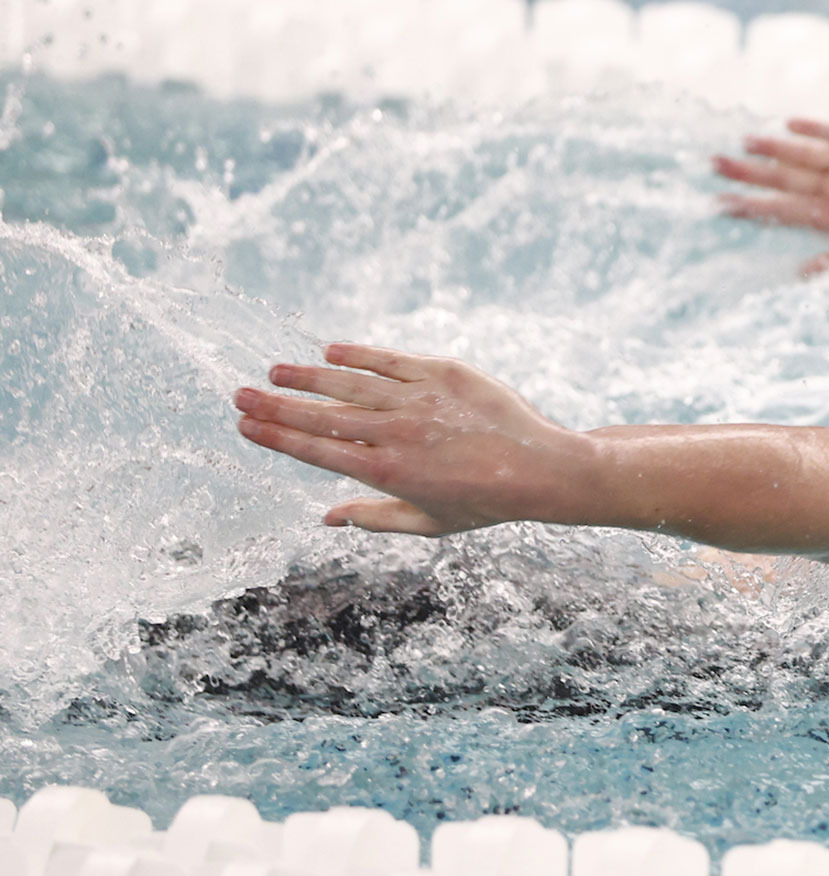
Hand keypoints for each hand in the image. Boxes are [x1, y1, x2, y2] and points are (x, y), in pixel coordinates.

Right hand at [234, 344, 596, 535]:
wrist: (541, 469)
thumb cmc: (485, 503)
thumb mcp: (429, 524)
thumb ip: (375, 518)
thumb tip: (328, 518)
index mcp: (387, 473)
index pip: (317, 451)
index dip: (277, 437)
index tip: (246, 427)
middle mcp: (397, 434)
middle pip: (322, 416)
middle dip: (276, 405)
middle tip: (240, 394)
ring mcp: (419, 400)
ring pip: (350, 384)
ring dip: (308, 376)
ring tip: (275, 372)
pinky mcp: (443, 373)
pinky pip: (391, 360)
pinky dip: (359, 355)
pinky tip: (331, 351)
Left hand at [714, 118, 828, 242]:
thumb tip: (801, 273)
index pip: (784, 212)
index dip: (753, 207)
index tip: (720, 205)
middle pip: (785, 180)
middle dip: (750, 173)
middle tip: (713, 165)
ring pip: (805, 155)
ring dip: (775, 149)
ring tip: (743, 143)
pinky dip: (816, 129)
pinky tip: (790, 124)